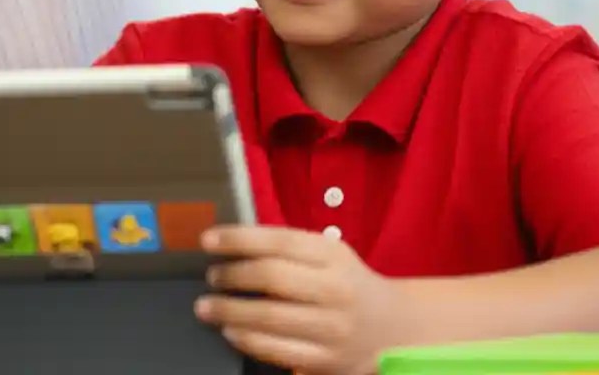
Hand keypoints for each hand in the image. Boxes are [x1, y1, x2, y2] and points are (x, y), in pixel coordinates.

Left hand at [196, 226, 405, 374]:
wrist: (392, 329)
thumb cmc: (346, 284)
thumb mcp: (329, 255)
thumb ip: (287, 248)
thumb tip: (230, 244)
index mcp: (334, 255)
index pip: (279, 240)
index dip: (238, 239)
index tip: (207, 240)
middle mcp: (335, 289)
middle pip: (271, 277)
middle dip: (231, 276)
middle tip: (211, 277)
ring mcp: (332, 327)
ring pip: (270, 317)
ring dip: (229, 311)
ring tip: (206, 306)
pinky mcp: (327, 359)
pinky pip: (277, 350)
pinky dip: (247, 340)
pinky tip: (230, 332)